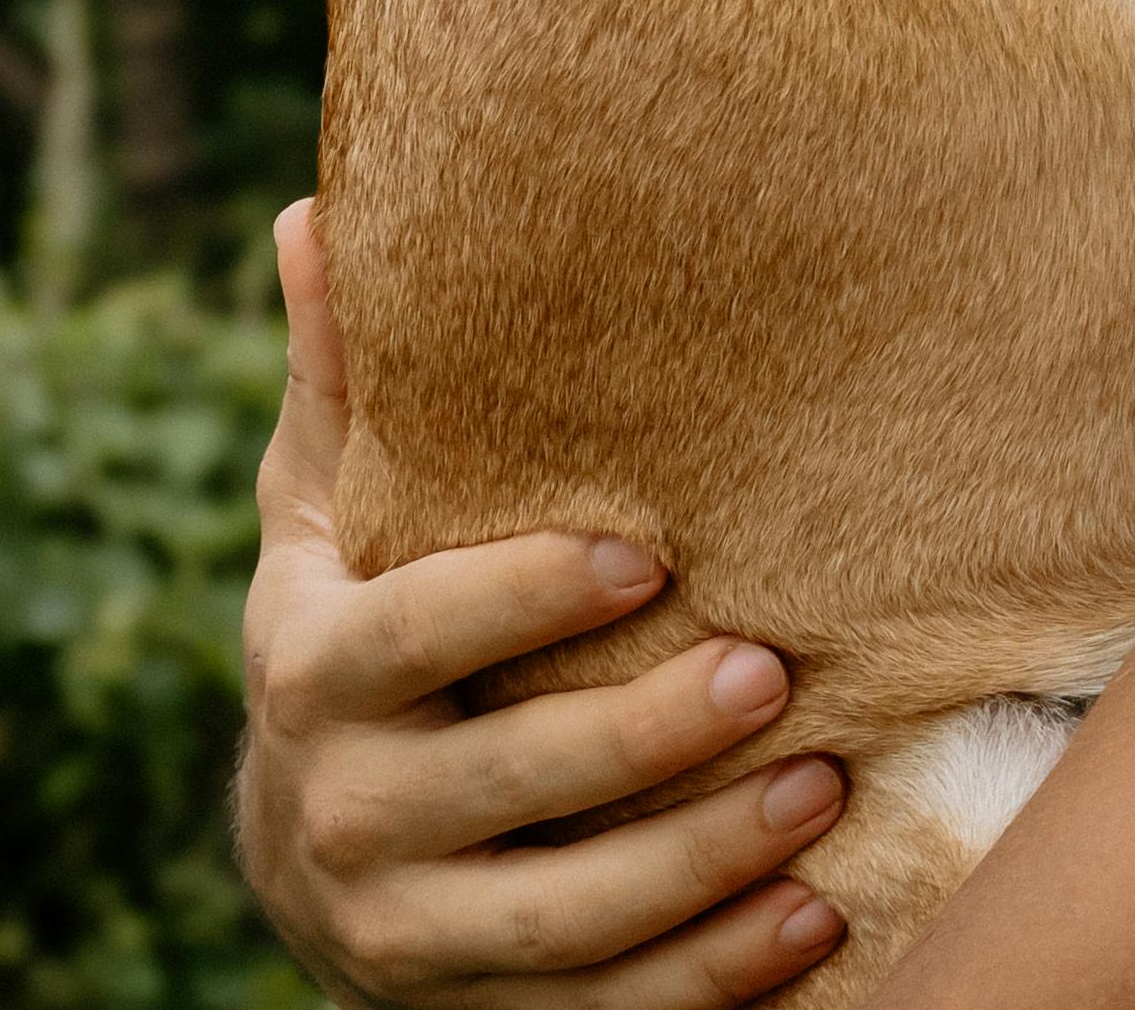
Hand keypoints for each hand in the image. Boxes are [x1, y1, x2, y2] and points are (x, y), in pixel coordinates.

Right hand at [236, 198, 856, 1005]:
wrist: (316, 855)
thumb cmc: (359, 633)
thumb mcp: (325, 514)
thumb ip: (343, 383)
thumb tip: (321, 202)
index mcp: (311, 671)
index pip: (408, 636)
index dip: (516, 599)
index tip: (644, 551)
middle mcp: (343, 816)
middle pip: (499, 787)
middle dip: (639, 740)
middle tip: (773, 671)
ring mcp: (405, 937)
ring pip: (559, 923)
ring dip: (696, 868)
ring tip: (824, 790)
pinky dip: (707, 982)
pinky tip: (813, 920)